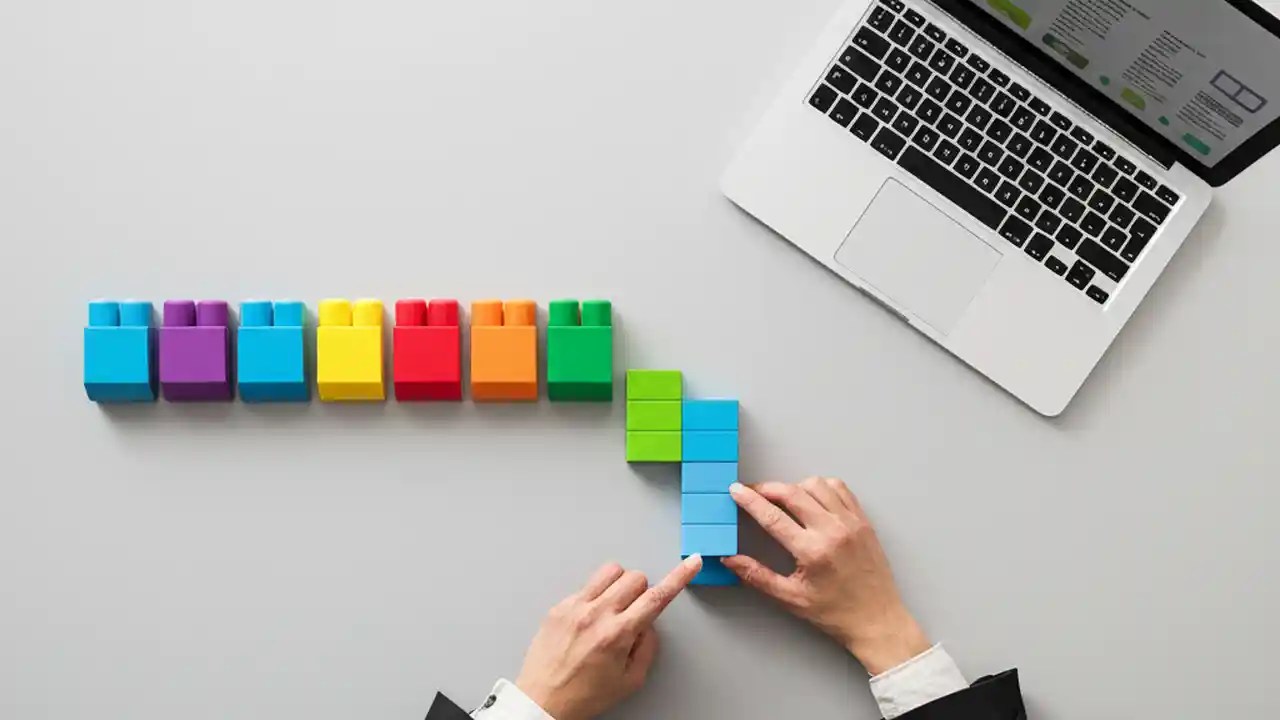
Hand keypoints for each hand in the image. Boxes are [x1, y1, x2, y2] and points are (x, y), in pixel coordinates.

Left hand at [514, 556, 701, 719]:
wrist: (542, 701)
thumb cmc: (583, 696)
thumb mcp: (629, 681)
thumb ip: (647, 647)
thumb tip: (649, 623)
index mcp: (617, 635)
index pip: (657, 597)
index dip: (679, 577)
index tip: (691, 563)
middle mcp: (596, 615)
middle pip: (635, 577)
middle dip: (642, 592)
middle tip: (634, 613)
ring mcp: (575, 607)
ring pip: (611, 571)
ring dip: (620, 585)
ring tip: (613, 608)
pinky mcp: (559, 606)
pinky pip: (587, 585)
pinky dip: (596, 596)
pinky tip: (590, 618)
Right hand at [722, 479, 929, 674]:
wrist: (877, 619)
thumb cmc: (835, 613)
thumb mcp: (791, 599)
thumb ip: (757, 576)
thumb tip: (730, 559)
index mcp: (813, 551)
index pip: (773, 516)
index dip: (750, 500)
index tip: (736, 490)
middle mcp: (833, 531)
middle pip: (792, 493)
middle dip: (767, 488)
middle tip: (753, 491)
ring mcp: (851, 522)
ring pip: (816, 485)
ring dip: (794, 486)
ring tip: (783, 499)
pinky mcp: (863, 521)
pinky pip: (840, 489)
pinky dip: (821, 487)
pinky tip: (812, 498)